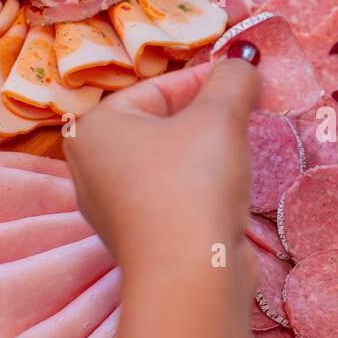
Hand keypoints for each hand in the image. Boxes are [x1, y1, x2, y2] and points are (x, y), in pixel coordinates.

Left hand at [63, 60, 259, 263]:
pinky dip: (199, 190)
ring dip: (207, 155)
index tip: (246, 79)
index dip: (208, 79)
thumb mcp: (220, 116)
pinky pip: (171, 197)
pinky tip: (226, 194)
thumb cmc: (193, 183)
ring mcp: (112, 208)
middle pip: (161, 125)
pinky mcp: (139, 240)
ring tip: (240, 155)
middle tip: (247, 114)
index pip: (159, 87)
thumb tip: (244, 61)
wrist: (190, 276)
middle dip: (207, 118)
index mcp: (94, 128)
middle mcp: (90, 167)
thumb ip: (234, 78)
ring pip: (168, 163)